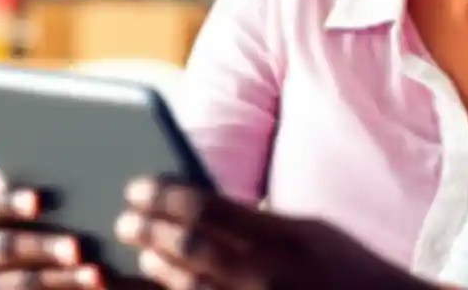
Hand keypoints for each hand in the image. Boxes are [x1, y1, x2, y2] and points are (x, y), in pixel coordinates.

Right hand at [0, 187, 104, 288]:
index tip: (36, 201)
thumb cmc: (95, 210)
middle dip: (42, 247)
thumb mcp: (87, 193)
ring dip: (60, 278)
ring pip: (21, 284)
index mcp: (3, 211)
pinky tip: (99, 285)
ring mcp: (6, 282)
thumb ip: (75, 183)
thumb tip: (86, 163)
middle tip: (76, 247)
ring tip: (96, 275)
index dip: (9, 204)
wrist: (112, 257)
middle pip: (6, 249)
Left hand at [115, 178, 436, 289]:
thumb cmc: (346, 270)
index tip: (136, 187)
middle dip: (145, 230)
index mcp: (282, 236)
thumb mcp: (309, 231)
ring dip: (153, 270)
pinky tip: (163, 284)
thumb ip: (258, 221)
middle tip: (122, 219)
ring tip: (140, 254)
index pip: (205, 207)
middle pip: (186, 247)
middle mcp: (266, 274)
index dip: (162, 195)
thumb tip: (200, 206)